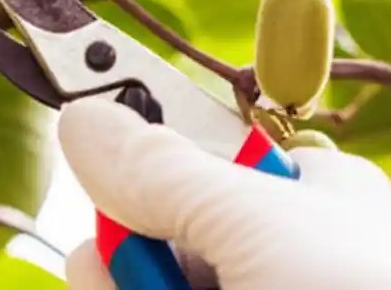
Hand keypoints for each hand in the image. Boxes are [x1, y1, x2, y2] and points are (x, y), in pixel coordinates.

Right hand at [58, 97, 390, 288]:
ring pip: (136, 280)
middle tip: (147, 266)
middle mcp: (274, 254)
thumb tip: (82, 117)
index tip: (81, 120)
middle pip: (152, 226)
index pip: (198, 152)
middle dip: (131, 248)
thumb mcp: (255, 221)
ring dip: (127, 286)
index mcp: (309, 196)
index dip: (145, 151)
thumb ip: (160, 169)